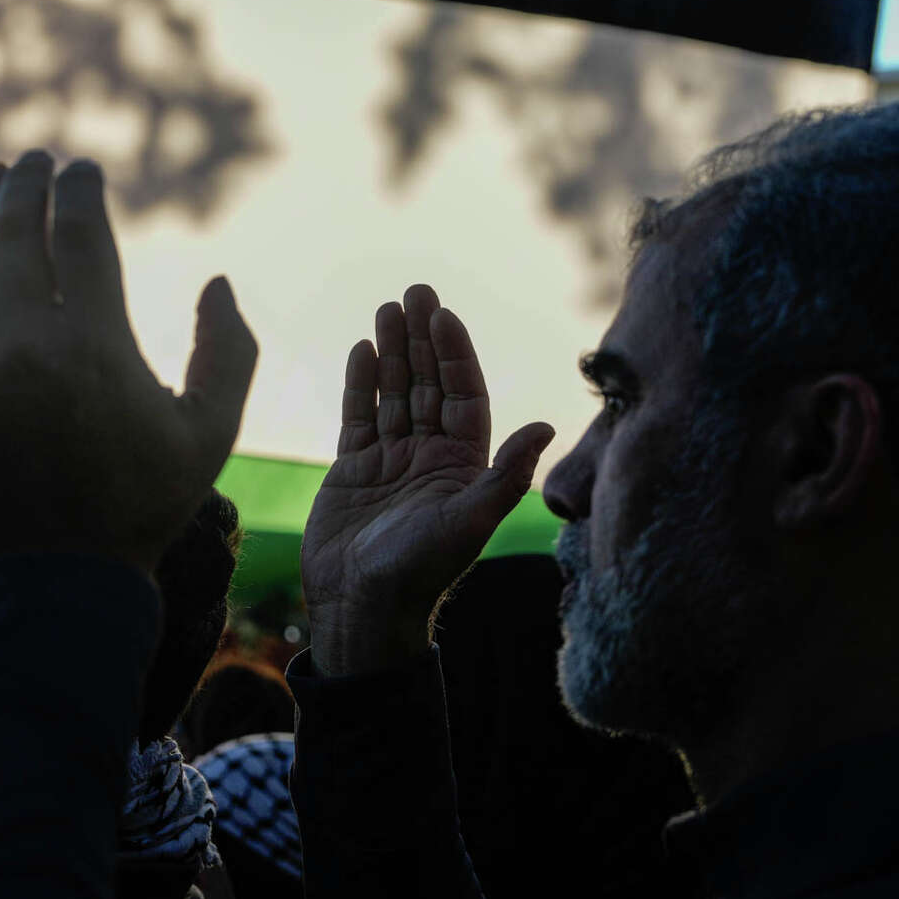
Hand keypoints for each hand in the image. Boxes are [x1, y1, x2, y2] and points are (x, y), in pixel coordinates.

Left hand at [0, 152, 257, 573]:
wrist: (58, 577)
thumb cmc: (144, 505)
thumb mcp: (211, 434)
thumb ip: (229, 353)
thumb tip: (218, 281)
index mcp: (98, 348)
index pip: (79, 236)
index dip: (78, 190)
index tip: (82, 168)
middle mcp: (29, 347)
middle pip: (17, 234)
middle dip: (25, 184)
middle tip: (34, 158)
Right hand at [302, 284, 553, 675]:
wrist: (364, 607)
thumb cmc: (421, 571)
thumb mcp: (470, 522)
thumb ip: (507, 473)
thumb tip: (545, 425)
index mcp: (464, 464)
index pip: (464, 394)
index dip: (455, 353)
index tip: (442, 315)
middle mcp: (430, 456)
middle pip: (430, 383)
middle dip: (422, 337)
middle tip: (414, 290)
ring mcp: (391, 460)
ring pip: (395, 392)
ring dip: (393, 351)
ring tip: (387, 308)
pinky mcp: (354, 469)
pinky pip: (359, 415)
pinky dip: (361, 383)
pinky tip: (362, 349)